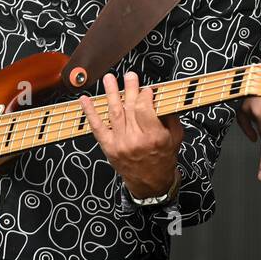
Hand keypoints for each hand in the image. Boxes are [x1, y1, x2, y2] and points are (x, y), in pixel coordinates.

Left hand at [79, 71, 183, 199]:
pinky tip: (85, 101)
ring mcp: (120, 143)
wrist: (151, 184)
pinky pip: (97, 127)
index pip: (145, 108)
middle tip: (129, 76)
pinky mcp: (109, 147)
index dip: (145, 95)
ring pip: (115, 112)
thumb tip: (160, 97)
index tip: (147, 89)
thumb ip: (169, 117)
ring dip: (111, 93)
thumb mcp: (175, 138)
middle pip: (130, 107)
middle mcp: (136, 140)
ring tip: (109, 79)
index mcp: (154, 137)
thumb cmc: (163, 159)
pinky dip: (90, 113)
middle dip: (130, 88)